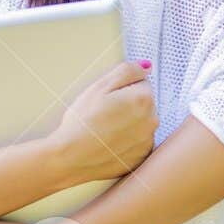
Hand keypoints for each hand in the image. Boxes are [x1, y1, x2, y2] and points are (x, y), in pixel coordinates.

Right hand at [51, 61, 157, 182]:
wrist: (70, 157)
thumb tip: (146, 66)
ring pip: (141, 124)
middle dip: (128, 105)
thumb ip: (126, 71)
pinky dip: (127, 141)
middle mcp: (152, 120)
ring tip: (104, 130)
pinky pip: (138, 143)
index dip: (121, 88)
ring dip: (128, 123)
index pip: (141, 83)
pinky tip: (109, 143)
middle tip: (103, 114)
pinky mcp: (141, 157)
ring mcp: (147, 141)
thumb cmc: (82, 121)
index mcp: (144, 99)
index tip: (106, 99)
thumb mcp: (99, 87)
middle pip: (144, 104)